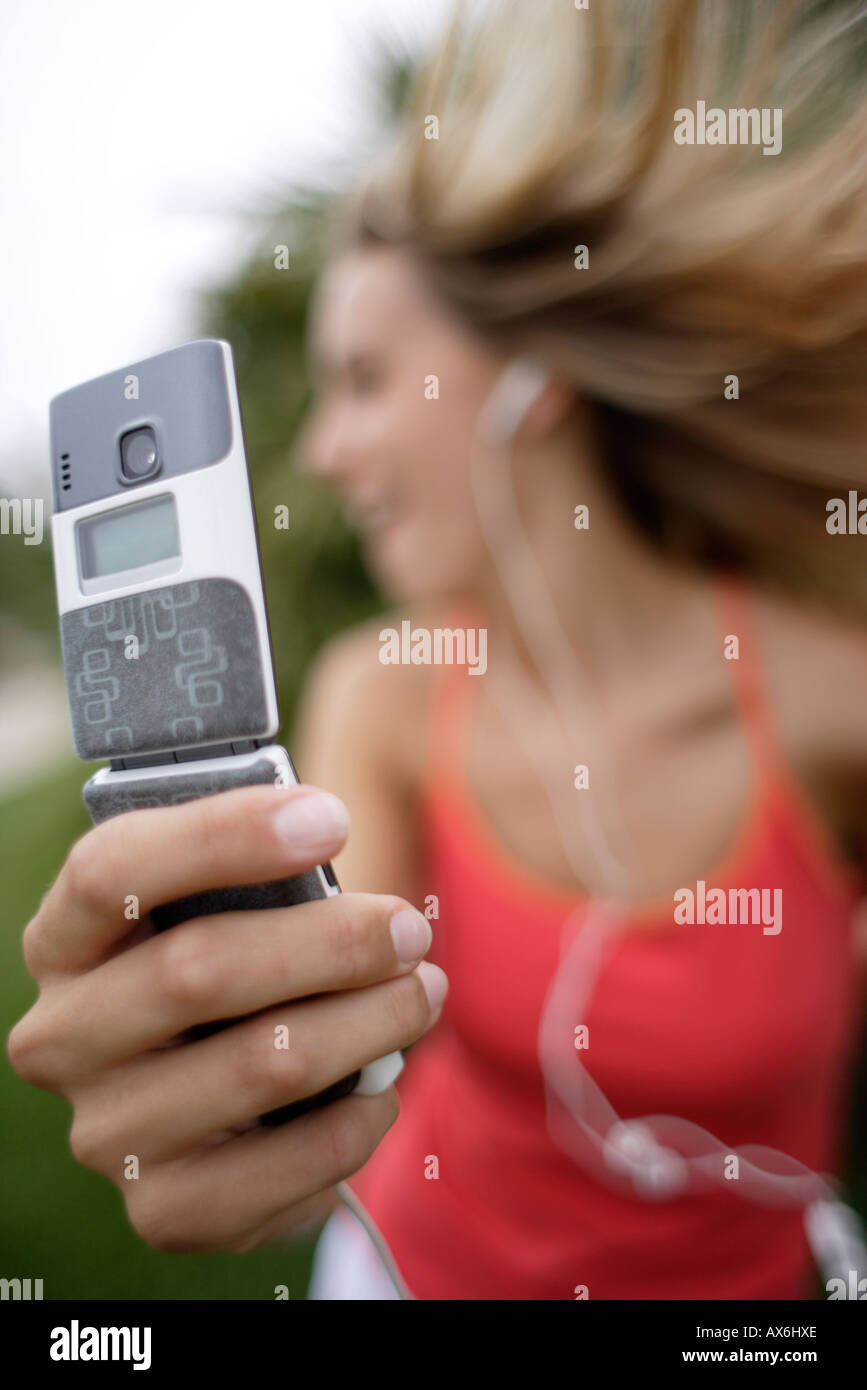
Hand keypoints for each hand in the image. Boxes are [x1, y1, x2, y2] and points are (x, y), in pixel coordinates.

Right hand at [6, 783, 446, 1252]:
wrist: (216, 1108)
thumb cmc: (231, 972)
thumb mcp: (218, 914)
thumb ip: (254, 878)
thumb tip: (332, 846)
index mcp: (63, 941)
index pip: (112, 871)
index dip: (225, 836)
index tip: (333, 819)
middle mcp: (61, 1039)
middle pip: (197, 971)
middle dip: (329, 942)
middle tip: (408, 929)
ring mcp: (107, 1135)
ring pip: (262, 1065)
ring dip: (368, 1023)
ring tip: (422, 994)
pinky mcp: (167, 1210)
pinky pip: (290, 1164)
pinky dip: (360, 1115)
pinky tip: (382, 1083)